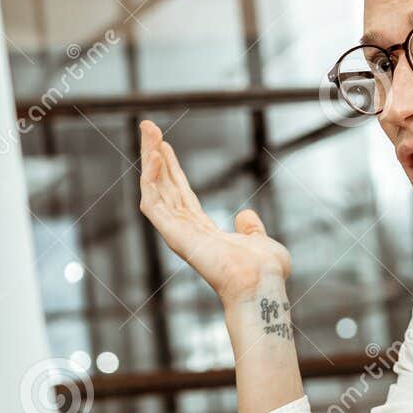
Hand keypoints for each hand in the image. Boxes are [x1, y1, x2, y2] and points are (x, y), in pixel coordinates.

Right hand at [137, 119, 291, 303]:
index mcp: (203, 232)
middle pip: (163, 186)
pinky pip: (154, 202)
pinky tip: (154, 155)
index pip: (180, 194)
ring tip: (148, 130)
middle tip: (148, 127)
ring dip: (149, 159)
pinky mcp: (173, 234)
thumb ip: (250, 228)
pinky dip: (151, 178)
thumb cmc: (264, 272)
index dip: (171, 169)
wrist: (262, 285)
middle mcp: (186, 231)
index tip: (164, 146)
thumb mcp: (259, 240)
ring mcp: (177, 233)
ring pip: (154, 189)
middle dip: (154, 156)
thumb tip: (245, 215)